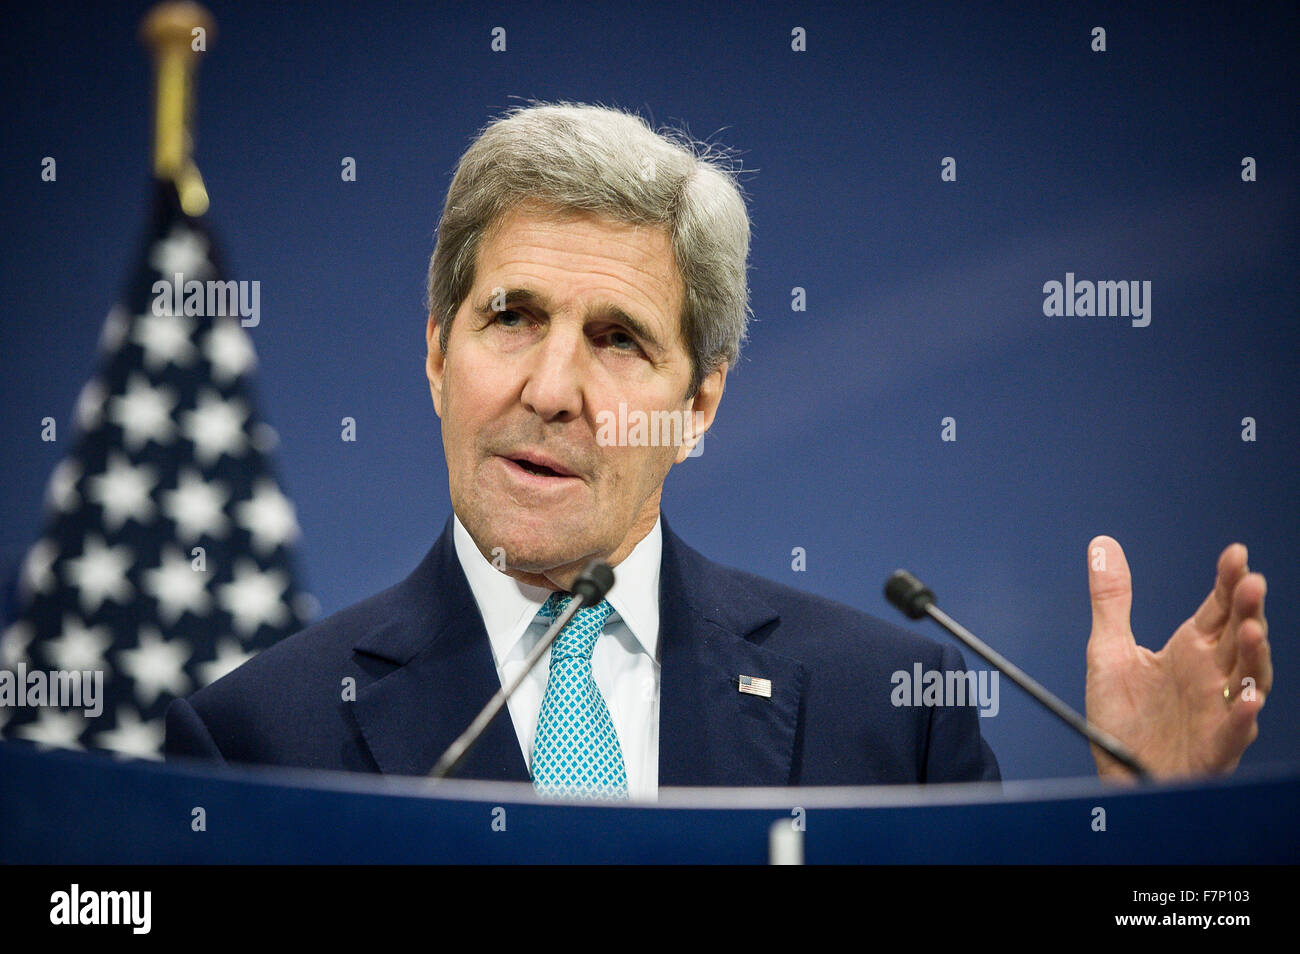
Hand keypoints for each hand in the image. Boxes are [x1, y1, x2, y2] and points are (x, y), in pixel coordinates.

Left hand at [1084, 536, 1270, 780]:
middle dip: (1248, 610)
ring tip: (1253, 630)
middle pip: (1239, 637)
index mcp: (1191, 650)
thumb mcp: (1108, 650)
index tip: (1235, 554)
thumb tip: (1102, 545)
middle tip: (1251, 582)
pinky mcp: (1212, 747)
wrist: (1116, 773)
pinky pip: (1234, 733)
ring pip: (1247, 680)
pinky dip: (1243, 717)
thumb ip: (1111, 600)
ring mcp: (1216, 711)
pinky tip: (1247, 700)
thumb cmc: (1122, 717)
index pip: (1218, 608)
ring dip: (1253, 656)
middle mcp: (1210, 677)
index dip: (1229, 582)